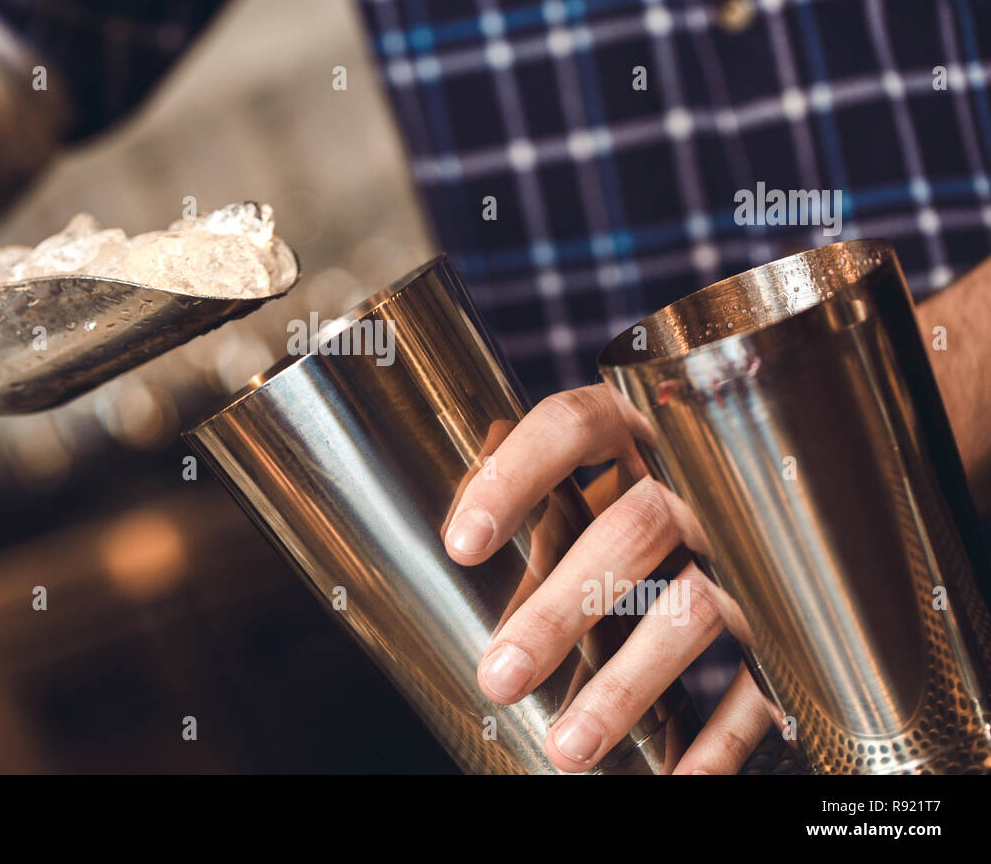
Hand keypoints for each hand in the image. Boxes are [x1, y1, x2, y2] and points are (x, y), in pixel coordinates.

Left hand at [442, 383, 773, 773]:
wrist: (728, 547)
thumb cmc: (609, 528)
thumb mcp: (566, 510)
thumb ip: (520, 525)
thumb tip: (445, 562)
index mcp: (624, 446)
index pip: (573, 428)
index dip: (517, 477)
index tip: (461, 545)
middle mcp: (681, 501)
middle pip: (633, 532)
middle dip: (560, 611)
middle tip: (498, 677)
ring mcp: (729, 568)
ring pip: (693, 612)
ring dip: (627, 686)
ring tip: (567, 749)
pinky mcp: (765, 643)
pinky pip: (752, 689)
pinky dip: (714, 742)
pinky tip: (673, 781)